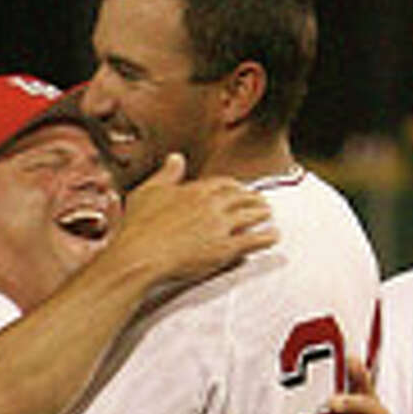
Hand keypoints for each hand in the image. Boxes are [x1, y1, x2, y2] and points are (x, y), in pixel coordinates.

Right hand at [117, 154, 277, 286]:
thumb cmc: (138, 228)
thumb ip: (166, 174)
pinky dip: (266, 237)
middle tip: (261, 201)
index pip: (223, 184)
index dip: (234, 187)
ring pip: (250, 216)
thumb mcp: (148, 192)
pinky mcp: (224, 248)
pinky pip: (252, 240)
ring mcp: (220, 226)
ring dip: (263, 214)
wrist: (140, 254)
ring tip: (269, 215)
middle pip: (241, 197)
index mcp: (195, 190)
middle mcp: (211, 205)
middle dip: (254, 198)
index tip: (239, 190)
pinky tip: (274, 236)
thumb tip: (176, 158)